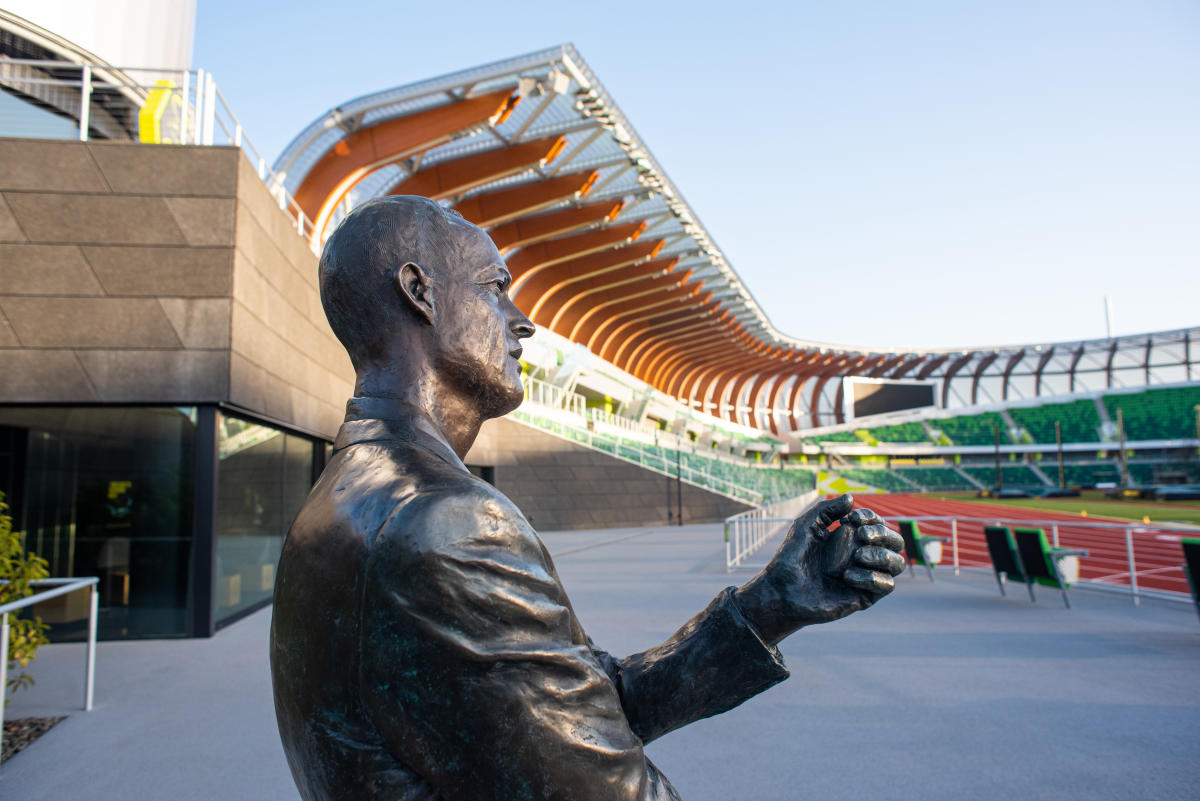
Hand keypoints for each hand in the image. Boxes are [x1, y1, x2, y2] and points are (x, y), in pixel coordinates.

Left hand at [732, 494, 904, 645]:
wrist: (781, 590)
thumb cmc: (791, 557)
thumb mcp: (806, 525)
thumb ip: (827, 509)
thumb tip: (851, 498)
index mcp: (851, 538)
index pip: (878, 524)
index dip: (872, 518)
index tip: (852, 519)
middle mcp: (862, 556)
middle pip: (896, 541)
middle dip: (883, 533)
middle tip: (861, 535)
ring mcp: (865, 576)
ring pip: (896, 563)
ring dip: (882, 555)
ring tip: (857, 556)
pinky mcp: (864, 597)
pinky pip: (887, 585)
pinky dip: (872, 577)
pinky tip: (848, 577)